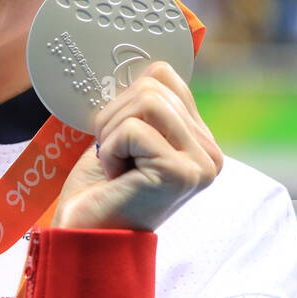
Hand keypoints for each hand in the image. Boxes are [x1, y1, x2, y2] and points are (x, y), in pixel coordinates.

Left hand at [52, 61, 222, 230]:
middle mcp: (211, 152)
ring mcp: (201, 164)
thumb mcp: (125, 134)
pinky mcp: (181, 173)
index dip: (125, 100)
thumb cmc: (100, 188)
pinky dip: (110, 150)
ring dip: (112, 132)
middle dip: (115, 117)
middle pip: (152, 86)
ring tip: (116, 165)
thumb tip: (141, 61)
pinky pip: (133, 129)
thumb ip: (142, 103)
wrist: (85, 237)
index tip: (119, 138)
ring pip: (145, 101)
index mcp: (200, 138)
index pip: (163, 76)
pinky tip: (116, 178)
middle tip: (114, 156)